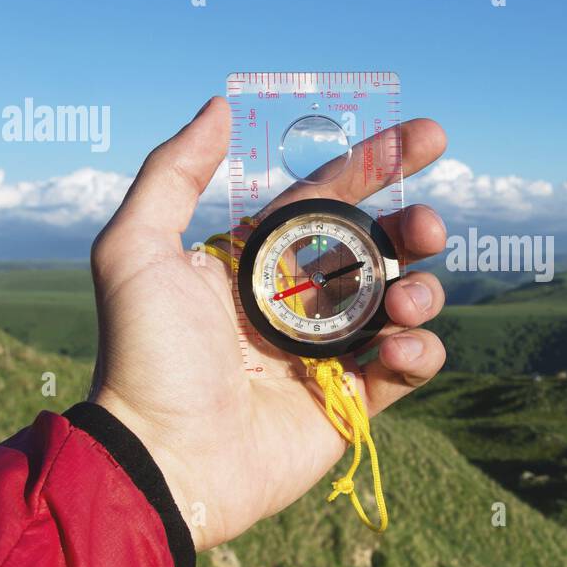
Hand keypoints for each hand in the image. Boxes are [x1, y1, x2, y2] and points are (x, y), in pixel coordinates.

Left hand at [86, 98, 448, 549]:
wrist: (164, 461)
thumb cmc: (147, 356)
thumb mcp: (135, 251)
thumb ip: (174, 173)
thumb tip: (220, 105)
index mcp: (257, 259)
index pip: (330, 196)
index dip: (380, 163)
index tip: (431, 137)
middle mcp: (297, 299)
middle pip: (380, 247)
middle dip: (414, 228)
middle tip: (428, 227)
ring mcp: (328, 352)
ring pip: (403, 302)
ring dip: (420, 291)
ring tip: (405, 302)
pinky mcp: (351, 403)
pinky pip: (408, 366)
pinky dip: (419, 352)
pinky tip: (398, 349)